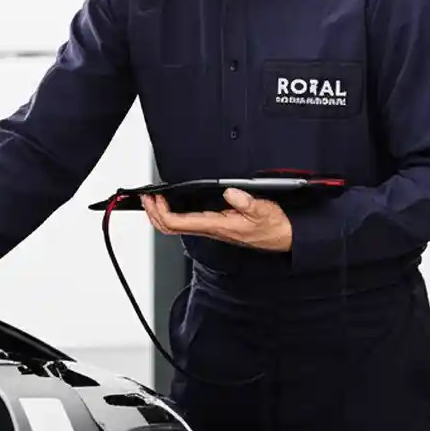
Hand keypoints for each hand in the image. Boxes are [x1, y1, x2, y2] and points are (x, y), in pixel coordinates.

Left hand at [141, 188, 292, 251]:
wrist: (283, 237)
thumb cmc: (273, 226)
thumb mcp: (263, 210)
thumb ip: (247, 202)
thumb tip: (231, 192)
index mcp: (216, 225)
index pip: (178, 223)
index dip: (161, 211)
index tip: (155, 197)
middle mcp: (210, 229)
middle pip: (169, 227)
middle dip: (153, 212)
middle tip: (146, 196)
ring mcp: (210, 228)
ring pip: (175, 227)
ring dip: (159, 213)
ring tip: (153, 198)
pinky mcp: (214, 226)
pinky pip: (185, 223)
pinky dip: (172, 213)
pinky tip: (172, 203)